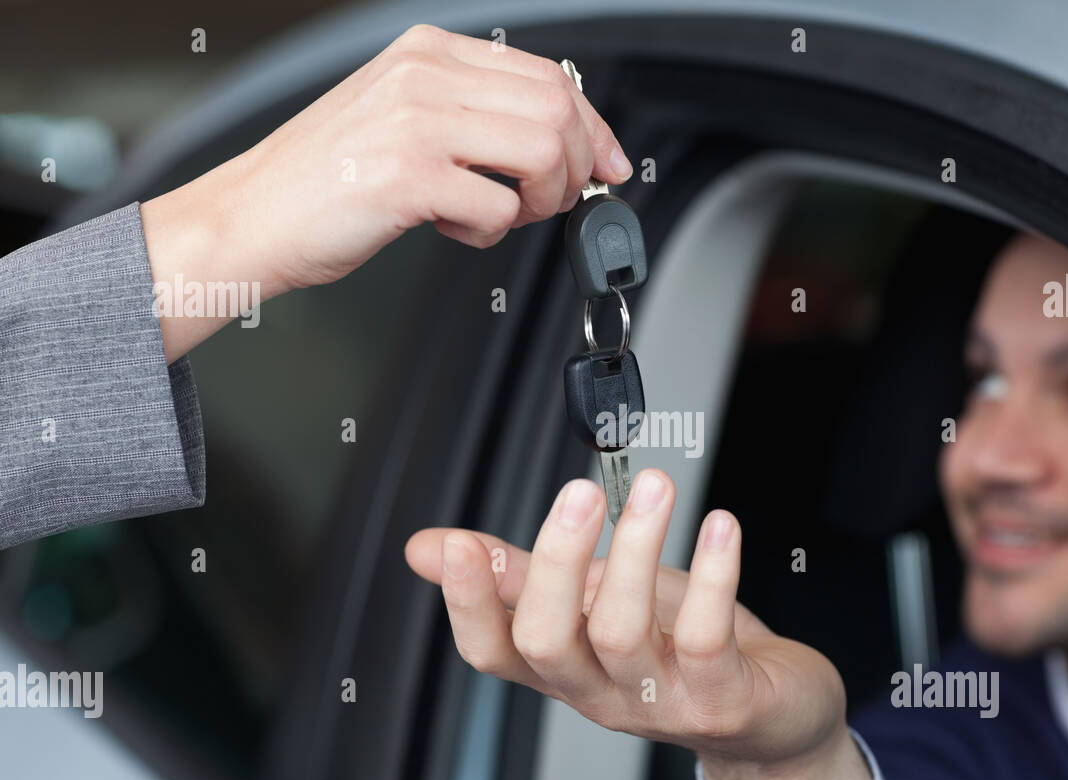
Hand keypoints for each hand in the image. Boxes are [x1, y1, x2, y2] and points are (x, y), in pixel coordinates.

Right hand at [141, 24, 631, 359]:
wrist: (251, 218)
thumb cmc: (324, 178)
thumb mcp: (401, 115)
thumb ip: (470, 113)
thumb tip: (558, 140)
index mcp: (427, 51)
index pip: (549, 74)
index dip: (595, 126)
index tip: (610, 165)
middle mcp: (424, 75)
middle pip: (558, 111)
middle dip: (575, 169)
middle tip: (549, 202)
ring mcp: (415, 122)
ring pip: (543, 153)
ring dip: (539, 201)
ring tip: (499, 217)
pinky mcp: (407, 176)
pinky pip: (499, 207)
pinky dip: (491, 234)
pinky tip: (452, 230)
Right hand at [405, 470, 873, 779]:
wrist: (774, 714)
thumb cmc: (679, 647)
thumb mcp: (593, 601)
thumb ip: (520, 574)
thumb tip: (428, 548)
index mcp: (562, 666)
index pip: (492, 650)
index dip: (468, 602)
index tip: (458, 545)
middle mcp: (600, 692)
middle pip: (549, 642)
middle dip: (557, 562)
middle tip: (580, 491)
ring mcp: (659, 703)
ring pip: (622, 633)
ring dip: (637, 549)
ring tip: (655, 488)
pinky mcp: (722, 701)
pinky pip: (704, 637)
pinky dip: (712, 574)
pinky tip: (720, 527)